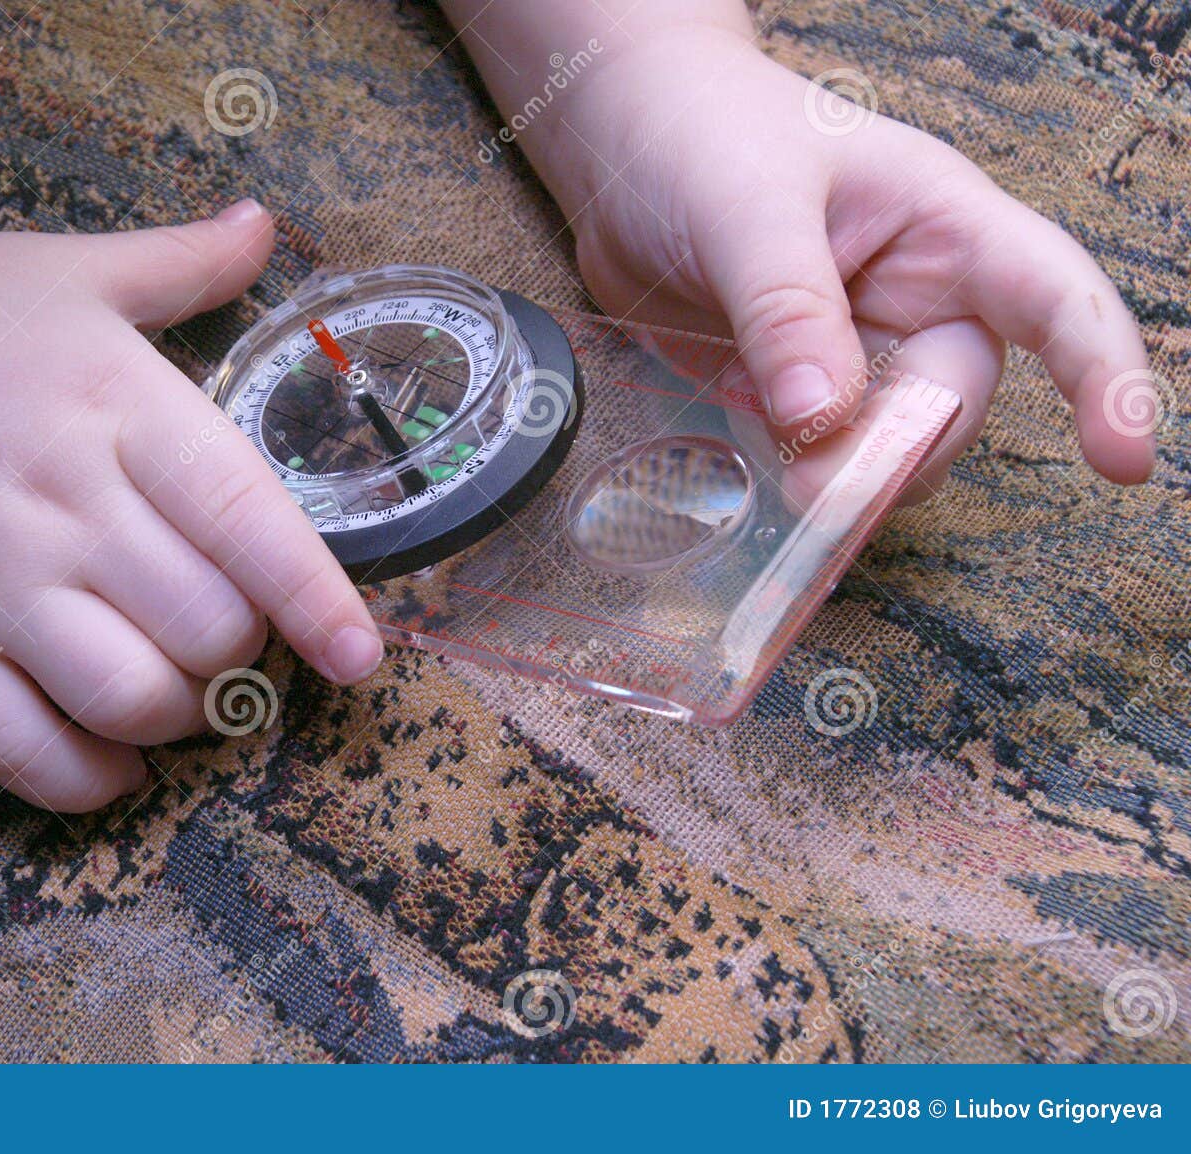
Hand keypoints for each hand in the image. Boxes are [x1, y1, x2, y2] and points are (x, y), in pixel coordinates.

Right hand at [0, 197, 380, 810]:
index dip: (316, 597)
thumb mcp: (67, 272)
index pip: (244, 515)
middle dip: (246, 653)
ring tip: (179, 689)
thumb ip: (181, 264)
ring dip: (181, 718)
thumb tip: (265, 223)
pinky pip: (23, 752)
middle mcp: (61, 502)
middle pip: (206, 629)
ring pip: (130, 699)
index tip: (361, 655)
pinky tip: (117, 759)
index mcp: (115, 405)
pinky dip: (89, 780)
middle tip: (233, 631)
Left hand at [546, 25, 1156, 498]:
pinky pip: (818, 451)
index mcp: (941, 226)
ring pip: (888, 442)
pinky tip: (754, 443)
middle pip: (952, 402)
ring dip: (847, 475)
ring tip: (787, 475)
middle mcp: (914, 293)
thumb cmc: (704, 138)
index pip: (1054, 300)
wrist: (620, 148)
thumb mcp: (748, 212)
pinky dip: (796, 468)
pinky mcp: (793, 385)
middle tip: (823, 488)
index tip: (1120, 461)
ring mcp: (854, 346)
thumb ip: (788, 312)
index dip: (1103, 377)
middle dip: (903, 454)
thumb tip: (827, 420)